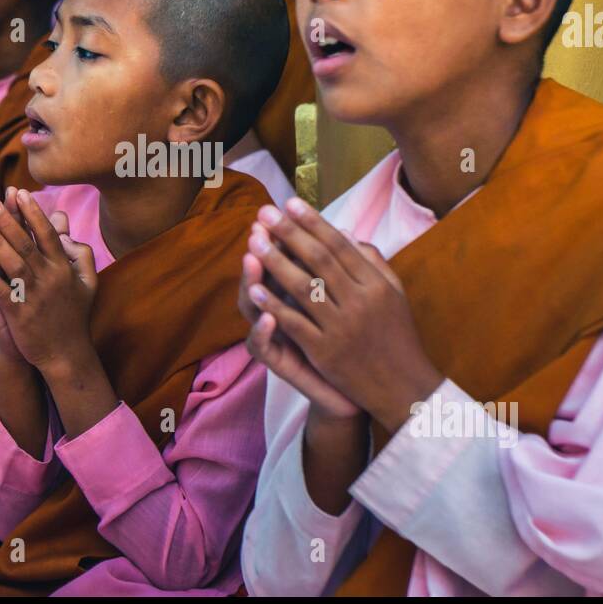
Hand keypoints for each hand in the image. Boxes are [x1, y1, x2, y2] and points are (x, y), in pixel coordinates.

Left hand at [0, 188, 97, 372]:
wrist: (67, 354)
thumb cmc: (75, 315)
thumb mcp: (87, 282)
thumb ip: (80, 253)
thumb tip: (65, 229)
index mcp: (63, 269)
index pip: (47, 234)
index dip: (32, 213)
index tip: (19, 193)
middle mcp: (49, 280)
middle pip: (26, 245)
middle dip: (7, 221)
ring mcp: (34, 298)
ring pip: (13, 267)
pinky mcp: (20, 316)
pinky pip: (1, 295)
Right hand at [242, 245, 361, 420]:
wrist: (350, 393)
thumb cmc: (350, 344)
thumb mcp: (350, 303)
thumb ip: (345, 272)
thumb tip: (347, 234)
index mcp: (297, 292)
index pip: (287, 257)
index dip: (286, 236)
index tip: (286, 210)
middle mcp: (279, 309)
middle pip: (262, 276)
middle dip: (261, 252)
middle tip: (257, 231)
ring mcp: (274, 336)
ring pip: (252, 307)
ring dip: (252, 284)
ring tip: (252, 263)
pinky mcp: (276, 363)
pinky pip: (260, 347)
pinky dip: (261, 331)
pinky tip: (267, 317)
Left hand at [246, 198, 442, 433]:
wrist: (403, 387)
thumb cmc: (397, 336)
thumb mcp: (394, 294)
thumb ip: (372, 262)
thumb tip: (345, 232)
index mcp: (375, 284)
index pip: (339, 245)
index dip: (312, 222)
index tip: (290, 203)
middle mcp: (359, 301)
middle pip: (318, 259)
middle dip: (288, 233)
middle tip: (264, 213)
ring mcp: (341, 327)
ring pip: (302, 287)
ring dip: (274, 262)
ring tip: (254, 241)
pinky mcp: (326, 352)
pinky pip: (294, 323)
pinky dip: (272, 306)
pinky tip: (253, 289)